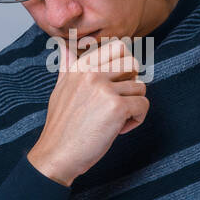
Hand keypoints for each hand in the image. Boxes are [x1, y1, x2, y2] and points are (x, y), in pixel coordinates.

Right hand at [28, 37, 148, 186]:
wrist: (57, 154)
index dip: (124, 65)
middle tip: (119, 101)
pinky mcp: (117, 107)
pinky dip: (136, 120)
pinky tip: (119, 130)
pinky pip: (143, 105)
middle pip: (133, 64)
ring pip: (140, 87)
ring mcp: (105, 89)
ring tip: (115, 121)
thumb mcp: (61, 88)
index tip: (116, 84)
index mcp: (81, 67)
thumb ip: (68, 64)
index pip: (118, 47)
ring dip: (133, 106)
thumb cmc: (61, 126)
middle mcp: (93, 73)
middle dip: (132, 83)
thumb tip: (65, 45)